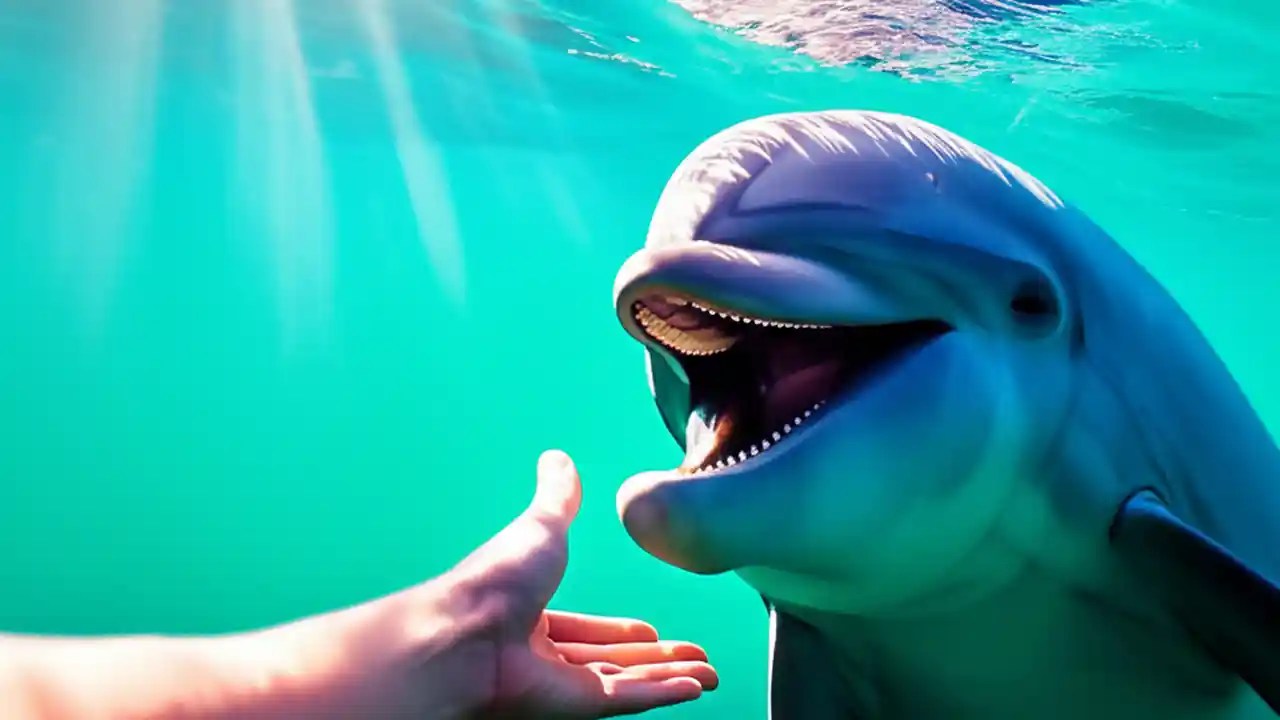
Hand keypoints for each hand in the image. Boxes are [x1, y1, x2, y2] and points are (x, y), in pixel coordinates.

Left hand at [309, 450, 717, 718]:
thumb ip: (556, 498)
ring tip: (708, 674)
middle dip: (653, 658)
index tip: (646, 630)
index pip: (578, 628)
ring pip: (624, 681)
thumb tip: (558, 458)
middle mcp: (540, 654)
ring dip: (669, 677)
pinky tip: (694, 688)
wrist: (470, 633)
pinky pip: (626, 699)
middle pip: (608, 659)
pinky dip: (662, 694)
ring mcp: (558, 684)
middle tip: (690, 654)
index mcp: (527, 613)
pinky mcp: (574, 705)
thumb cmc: (494, 580)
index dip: (614, 630)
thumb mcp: (538, 527)